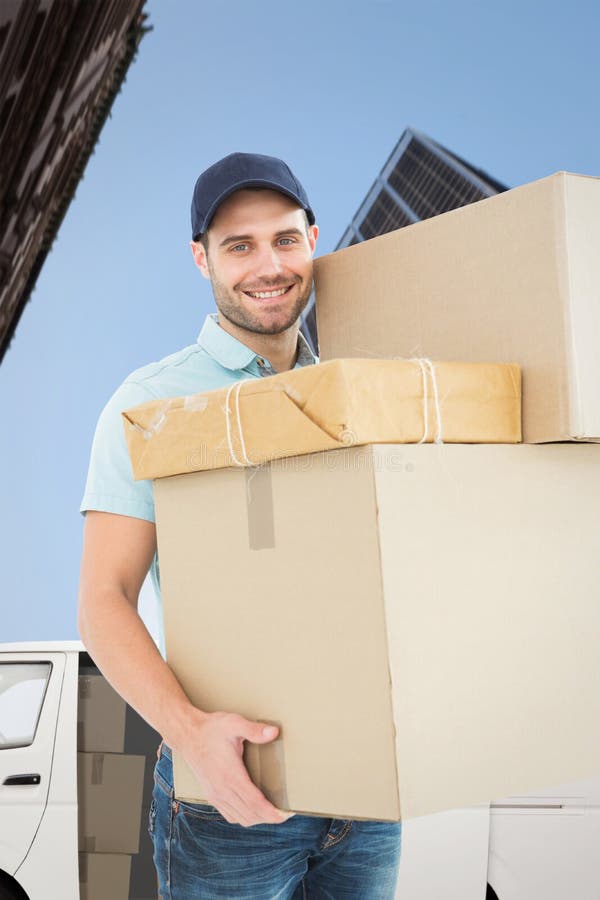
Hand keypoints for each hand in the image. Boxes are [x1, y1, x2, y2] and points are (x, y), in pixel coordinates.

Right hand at [179, 709, 293, 826]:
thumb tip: (274, 732)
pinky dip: (244, 817)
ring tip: (272, 814)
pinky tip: (252, 811)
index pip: (255, 803)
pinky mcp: (211, 795)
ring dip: (257, 819)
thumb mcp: (234, 724)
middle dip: (269, 817)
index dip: (272, 812)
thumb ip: (254, 730)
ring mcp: (215, 795)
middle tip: (285, 813)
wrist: (187, 735)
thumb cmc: (211, 729)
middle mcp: (223, 790)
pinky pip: (230, 815)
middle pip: (250, 814)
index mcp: (231, 776)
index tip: (286, 815)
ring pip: (240, 818)